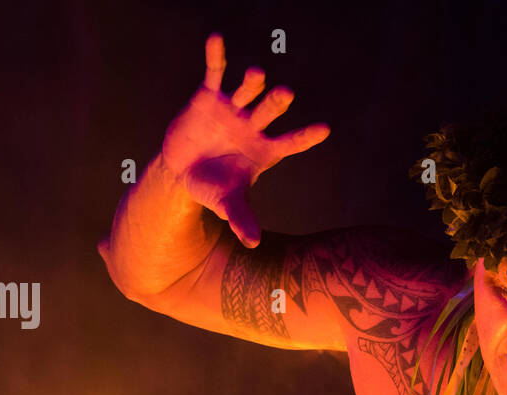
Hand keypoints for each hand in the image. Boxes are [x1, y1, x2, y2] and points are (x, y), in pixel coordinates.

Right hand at [162, 33, 330, 247]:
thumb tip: (253, 243)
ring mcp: (233, 109)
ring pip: (246, 91)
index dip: (306, 137)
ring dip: (252, 83)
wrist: (182, 173)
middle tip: (285, 95)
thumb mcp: (227, 204)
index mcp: (266, 151)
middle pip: (269, 111)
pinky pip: (215, 73)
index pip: (291, 143)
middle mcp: (254, 126)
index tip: (325, 129)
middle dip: (276, 103)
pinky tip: (217, 39)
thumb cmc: (213, 188)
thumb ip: (241, 219)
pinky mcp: (209, 96)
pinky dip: (216, 56)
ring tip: (257, 75)